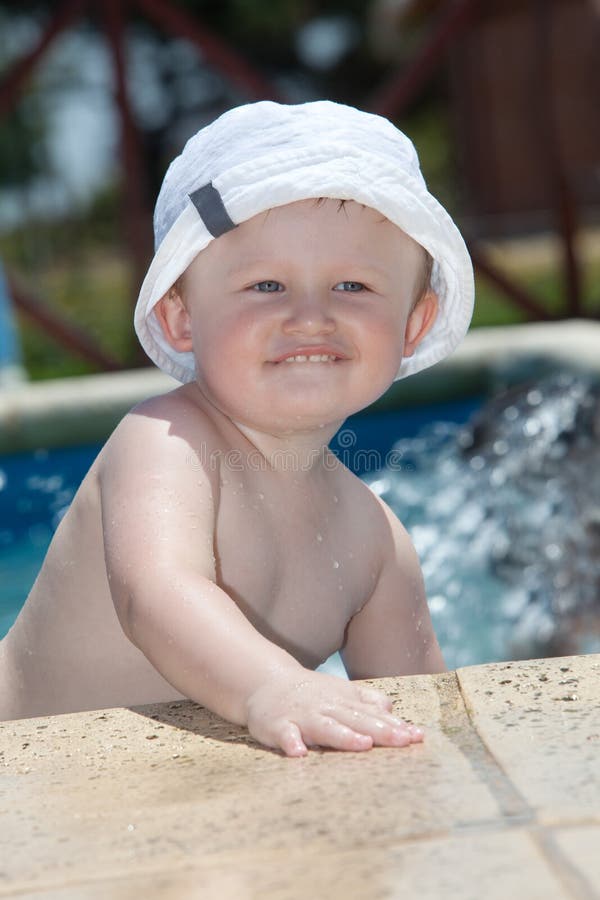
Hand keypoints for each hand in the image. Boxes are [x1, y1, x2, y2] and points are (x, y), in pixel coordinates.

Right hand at [245, 669, 423, 756]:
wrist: (266, 681)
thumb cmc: (310, 693)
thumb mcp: (341, 692)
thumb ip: (367, 702)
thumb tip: (394, 710)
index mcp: (344, 702)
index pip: (373, 715)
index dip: (395, 726)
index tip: (417, 736)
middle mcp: (327, 708)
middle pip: (357, 720)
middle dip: (380, 731)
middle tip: (404, 741)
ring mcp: (303, 717)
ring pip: (326, 727)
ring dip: (344, 736)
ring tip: (363, 745)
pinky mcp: (279, 726)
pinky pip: (285, 735)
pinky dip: (291, 743)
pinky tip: (298, 754)